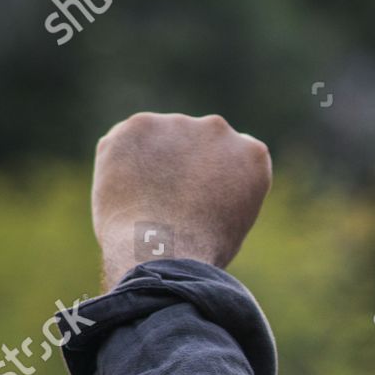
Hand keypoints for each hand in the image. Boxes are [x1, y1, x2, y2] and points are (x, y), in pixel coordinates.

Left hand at [92, 112, 271, 288]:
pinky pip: (126, 141)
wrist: (163, 249)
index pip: (234, 155)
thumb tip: (197, 183)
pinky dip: (122, 162)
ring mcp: (178, 124)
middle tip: (168, 200)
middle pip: (197, 141)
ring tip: (145, 201)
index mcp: (253, 155)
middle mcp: (219, 130)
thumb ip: (224, 188)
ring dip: (151, 161)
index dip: (213, 177)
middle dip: (183, 163)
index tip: (199, 197)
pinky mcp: (139, 126)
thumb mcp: (234, 219)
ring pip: (160, 138)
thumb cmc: (201, 250)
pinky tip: (126, 192)